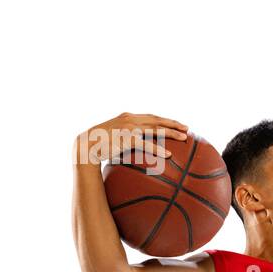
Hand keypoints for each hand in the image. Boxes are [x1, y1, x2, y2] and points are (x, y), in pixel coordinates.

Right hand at [74, 112, 188, 164]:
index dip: (165, 119)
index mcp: (128, 117)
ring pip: (155, 129)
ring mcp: (128, 128)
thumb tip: (136, 146)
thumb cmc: (99, 144)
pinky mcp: (126, 139)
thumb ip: (127, 137)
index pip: (151, 116)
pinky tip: (168, 154)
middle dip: (173, 123)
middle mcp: (130, 119)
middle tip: (187, 128)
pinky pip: (146, 144)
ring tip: (184, 138)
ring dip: (171, 133)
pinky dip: (158, 149)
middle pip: (157, 120)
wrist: (85, 146)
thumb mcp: (114, 136)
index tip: (177, 123)